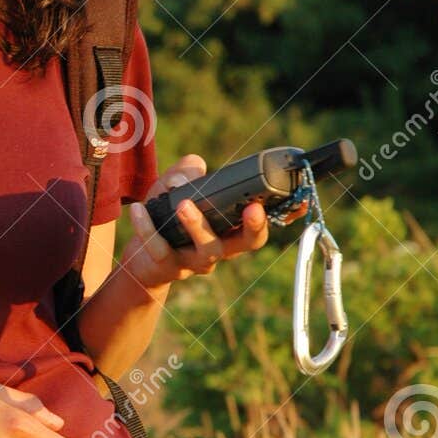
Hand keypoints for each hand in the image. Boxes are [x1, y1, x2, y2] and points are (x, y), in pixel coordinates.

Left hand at [119, 154, 309, 293]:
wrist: (142, 260)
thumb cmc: (169, 219)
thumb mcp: (176, 189)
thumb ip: (188, 172)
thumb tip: (194, 169)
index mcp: (232, 228)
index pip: (264, 222)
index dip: (285, 214)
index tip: (299, 201)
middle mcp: (222, 247)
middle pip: (249, 243)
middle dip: (255, 227)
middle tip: (254, 208)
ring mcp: (197, 261)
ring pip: (207, 249)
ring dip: (197, 224)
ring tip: (183, 203)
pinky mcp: (169, 267)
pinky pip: (161, 249)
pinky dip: (148, 227)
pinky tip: (139, 209)